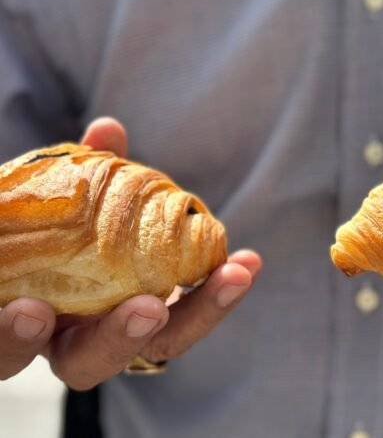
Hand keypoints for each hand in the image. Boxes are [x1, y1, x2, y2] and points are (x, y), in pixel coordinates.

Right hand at [0, 118, 261, 388]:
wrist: (86, 252)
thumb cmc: (61, 234)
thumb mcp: (62, 212)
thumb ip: (80, 178)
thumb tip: (109, 129)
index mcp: (35, 318)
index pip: (17, 344)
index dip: (15, 337)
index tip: (31, 311)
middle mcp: (78, 340)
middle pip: (91, 364)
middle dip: (119, 338)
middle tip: (152, 309)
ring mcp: (128, 336)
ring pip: (161, 347)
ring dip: (200, 313)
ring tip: (232, 275)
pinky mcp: (168, 325)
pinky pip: (197, 317)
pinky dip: (220, 291)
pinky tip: (249, 262)